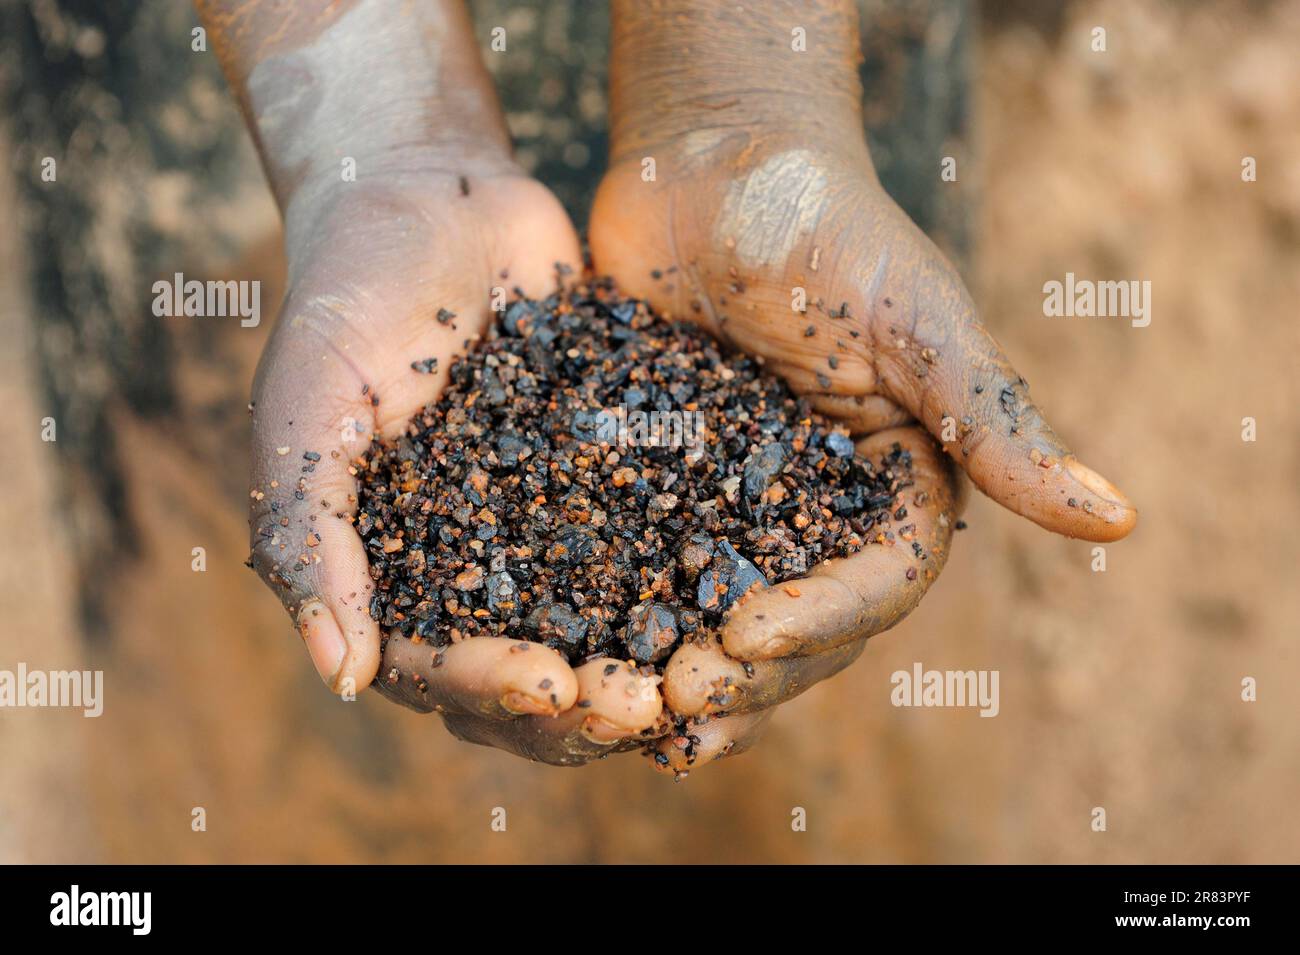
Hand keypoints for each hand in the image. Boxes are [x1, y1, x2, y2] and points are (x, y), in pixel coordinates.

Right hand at [209, 0, 667, 764]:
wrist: (436, 197)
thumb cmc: (346, 299)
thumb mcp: (307, 411)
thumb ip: (308, 534)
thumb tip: (340, 678)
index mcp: (399, 579)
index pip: (440, 671)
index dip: (490, 690)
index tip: (547, 686)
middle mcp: (485, 574)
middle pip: (537, 679)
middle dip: (588, 704)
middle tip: (646, 707)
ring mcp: (558, 532)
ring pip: (612, 632)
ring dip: (657, 665)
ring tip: (710, 673)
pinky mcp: (624, 481)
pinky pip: (670, 540)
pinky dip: (707, 576)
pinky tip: (757, 590)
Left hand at [589, 0, 1135, 773]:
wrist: (710, 161)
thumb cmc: (826, 223)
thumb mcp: (912, 319)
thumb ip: (995, 421)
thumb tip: (1119, 518)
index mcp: (894, 485)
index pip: (875, 582)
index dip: (818, 622)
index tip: (744, 637)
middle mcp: (818, 511)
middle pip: (798, 623)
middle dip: (744, 670)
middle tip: (676, 703)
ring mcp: (734, 503)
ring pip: (717, 611)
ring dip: (679, 669)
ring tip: (626, 717)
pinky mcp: (659, 484)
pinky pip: (639, 561)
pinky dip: (613, 610)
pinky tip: (568, 648)